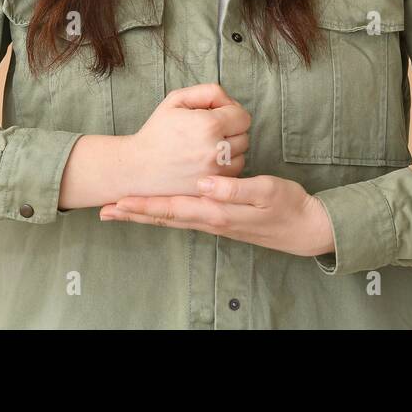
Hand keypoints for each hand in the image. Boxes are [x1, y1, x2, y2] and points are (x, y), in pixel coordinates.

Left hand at [99, 174, 335, 258]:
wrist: (306, 228)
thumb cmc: (288, 206)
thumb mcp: (267, 191)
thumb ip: (236, 188)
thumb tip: (205, 183)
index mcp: (217, 211)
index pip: (173, 207)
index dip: (144, 204)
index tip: (118, 202)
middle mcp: (210, 219)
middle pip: (165, 216)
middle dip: (135, 212)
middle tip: (105, 210)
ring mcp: (215, 222)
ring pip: (172, 218)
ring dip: (146, 214)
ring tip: (121, 210)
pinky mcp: (220, 220)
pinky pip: (184, 217)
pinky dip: (165, 214)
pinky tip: (158, 210)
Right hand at [119, 83, 250, 197]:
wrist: (138, 168)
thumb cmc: (157, 132)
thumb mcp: (177, 100)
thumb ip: (208, 92)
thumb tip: (230, 101)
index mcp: (209, 125)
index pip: (242, 116)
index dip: (230, 112)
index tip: (216, 115)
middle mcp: (216, 150)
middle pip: (244, 135)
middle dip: (230, 130)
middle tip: (208, 131)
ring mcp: (216, 173)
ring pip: (241, 155)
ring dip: (230, 149)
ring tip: (206, 146)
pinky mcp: (213, 188)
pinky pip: (233, 173)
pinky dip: (224, 166)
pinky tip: (206, 161)